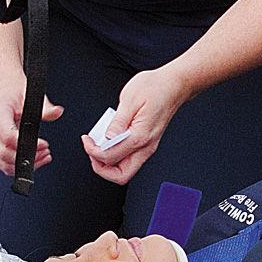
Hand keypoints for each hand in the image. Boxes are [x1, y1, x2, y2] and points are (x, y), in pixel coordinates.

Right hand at [0, 78, 62, 176]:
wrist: (4, 91)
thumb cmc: (14, 92)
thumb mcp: (31, 95)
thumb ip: (45, 107)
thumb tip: (57, 112)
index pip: (8, 137)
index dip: (28, 145)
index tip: (44, 144)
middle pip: (4, 154)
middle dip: (28, 158)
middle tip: (45, 152)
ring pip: (3, 163)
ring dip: (24, 165)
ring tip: (42, 157)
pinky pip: (2, 164)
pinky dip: (18, 166)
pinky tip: (34, 160)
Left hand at [80, 66, 187, 184]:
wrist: (174, 85)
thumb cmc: (155, 88)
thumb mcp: (130, 99)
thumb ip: (118, 122)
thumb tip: (107, 137)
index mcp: (140, 136)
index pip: (111, 157)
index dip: (93, 152)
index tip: (87, 140)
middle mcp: (146, 146)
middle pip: (121, 175)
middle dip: (101, 167)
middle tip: (92, 150)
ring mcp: (147, 146)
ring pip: (125, 169)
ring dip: (108, 162)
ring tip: (99, 144)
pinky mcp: (146, 143)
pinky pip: (129, 158)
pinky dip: (116, 154)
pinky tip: (109, 139)